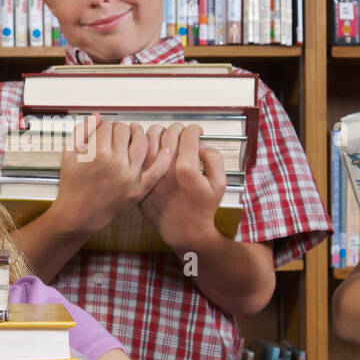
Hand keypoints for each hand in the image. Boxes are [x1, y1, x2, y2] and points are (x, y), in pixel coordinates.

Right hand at [54, 114, 172, 232]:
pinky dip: (164, 158)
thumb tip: (97, 116)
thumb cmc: (72, 185)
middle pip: (124, 131)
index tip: (102, 131)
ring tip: (133, 136)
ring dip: (138, 135)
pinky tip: (167, 149)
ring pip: (142, 143)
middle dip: (118, 129)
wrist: (78, 215)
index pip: (107, 126)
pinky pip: (156, 171)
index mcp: (97, 153)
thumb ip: (81, 131)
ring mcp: (129, 177)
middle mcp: (115, 163)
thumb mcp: (69, 154)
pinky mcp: (138, 190)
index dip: (103, 126)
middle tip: (115, 135)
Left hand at [137, 123, 226, 249]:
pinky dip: (147, 147)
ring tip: (168, 138)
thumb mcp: (220, 184)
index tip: (197, 132)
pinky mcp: (142, 180)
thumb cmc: (203, 209)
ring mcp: (151, 174)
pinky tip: (155, 150)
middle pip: (170, 132)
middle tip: (184, 134)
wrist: (183, 230)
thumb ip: (214, 159)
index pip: (188, 134)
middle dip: (180, 129)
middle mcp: (166, 169)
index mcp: (186, 168)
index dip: (195, 129)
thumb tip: (201, 145)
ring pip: (151, 138)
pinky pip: (140, 155)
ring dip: (161, 133)